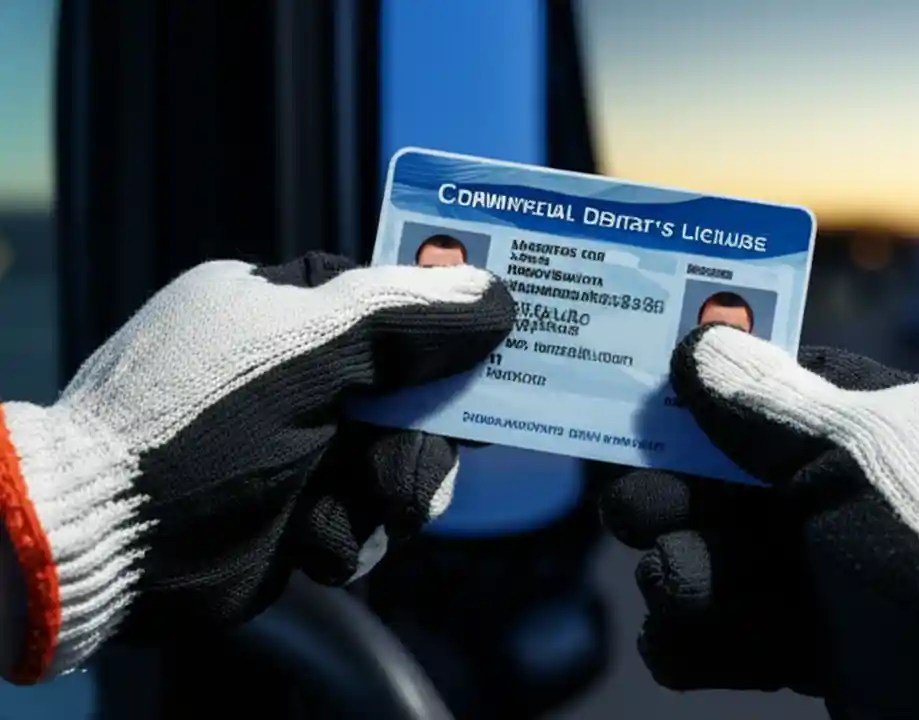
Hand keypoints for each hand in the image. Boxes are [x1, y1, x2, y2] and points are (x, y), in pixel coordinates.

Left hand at [0, 252, 512, 681]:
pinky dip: (351, 536)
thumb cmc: (195, 420)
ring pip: (405, 461)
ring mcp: (302, 445)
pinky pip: (371, 519)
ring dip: (392, 493)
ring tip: (358, 511)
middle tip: (422, 464)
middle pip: (418, 391)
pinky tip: (312, 545)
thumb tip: (496, 291)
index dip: (454, 329)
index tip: (506, 349)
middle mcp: (300, 372)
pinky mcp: (301, 514)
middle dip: (424, 437)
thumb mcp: (304, 350)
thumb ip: (405, 318)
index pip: (399, 303)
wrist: (106, 540)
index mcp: (287, 309)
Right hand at [600, 324, 918, 718]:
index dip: (713, 397)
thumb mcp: (851, 450)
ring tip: (668, 583)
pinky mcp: (834, 649)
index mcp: (888, 426)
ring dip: (687, 572)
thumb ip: (766, 402)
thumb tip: (702, 344)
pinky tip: (672, 643)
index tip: (650, 403)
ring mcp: (848, 575)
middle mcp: (866, 495)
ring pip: (735, 562)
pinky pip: (749, 635)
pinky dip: (705, 641)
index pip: (786, 393)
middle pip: (743, 485)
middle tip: (632, 510)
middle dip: (681, 496)